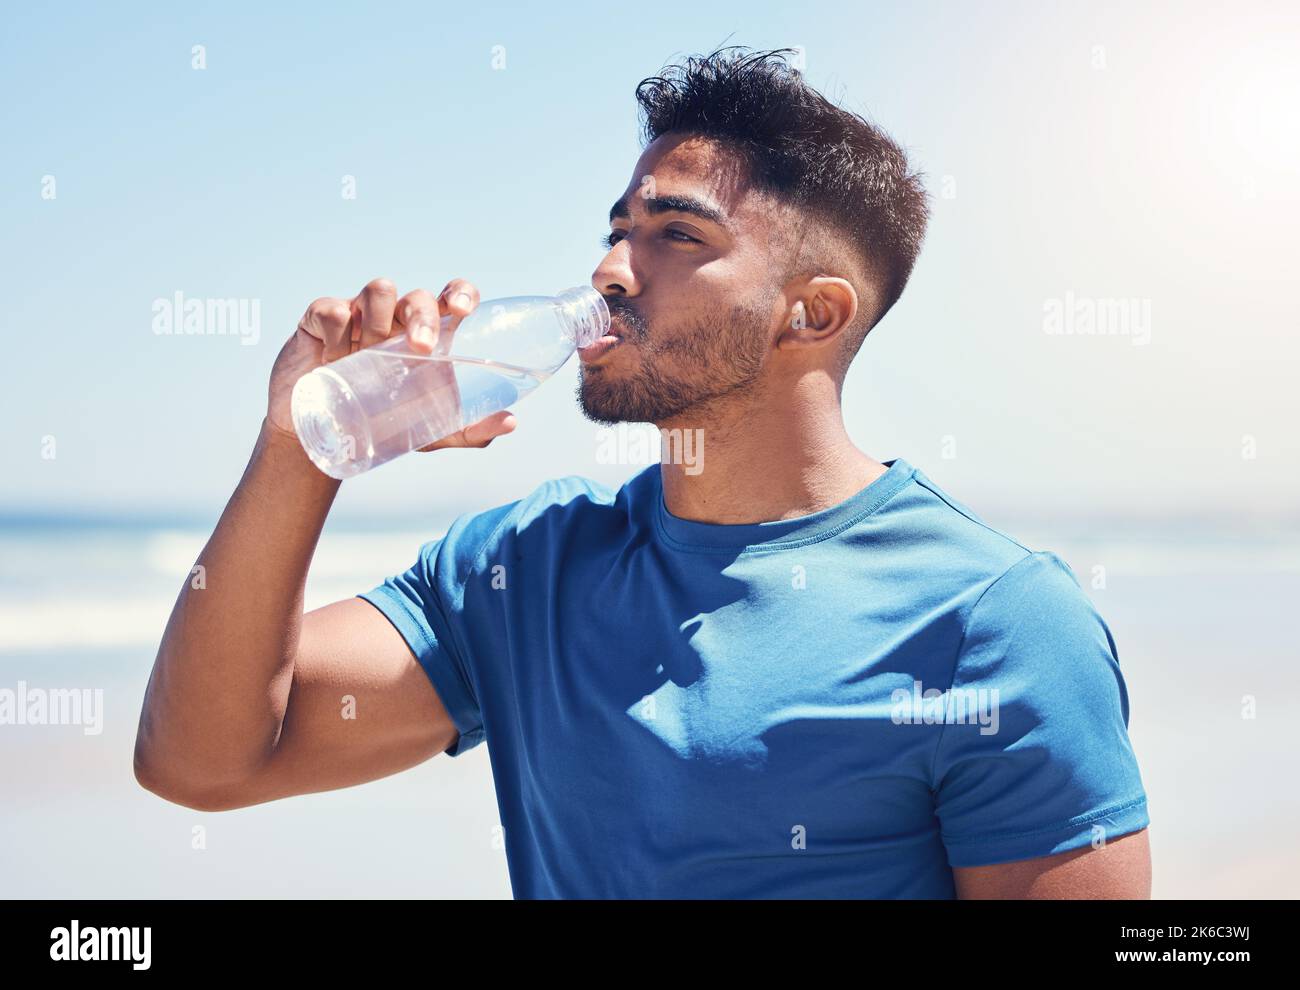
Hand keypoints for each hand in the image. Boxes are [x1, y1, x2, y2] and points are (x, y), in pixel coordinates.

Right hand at [266, 277, 516, 451]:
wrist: (323, 439)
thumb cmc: (384, 423)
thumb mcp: (430, 431)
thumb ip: (470, 429)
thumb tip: (510, 422)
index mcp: (429, 335)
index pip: (451, 297)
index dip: (460, 293)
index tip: (462, 310)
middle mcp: (398, 319)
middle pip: (417, 297)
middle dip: (423, 316)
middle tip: (422, 349)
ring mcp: (360, 316)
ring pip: (379, 290)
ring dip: (380, 318)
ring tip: (370, 352)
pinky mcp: (321, 321)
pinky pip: (331, 308)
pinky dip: (336, 327)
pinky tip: (334, 354)